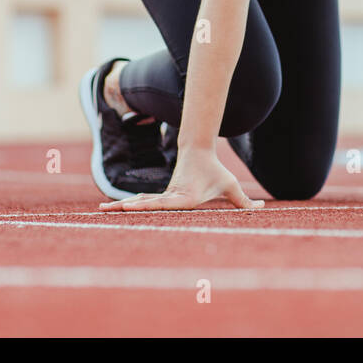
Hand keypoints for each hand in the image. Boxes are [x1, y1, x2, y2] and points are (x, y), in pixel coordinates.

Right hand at [99, 145, 264, 211]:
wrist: (199, 152)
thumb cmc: (215, 172)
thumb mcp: (231, 186)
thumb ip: (244, 202)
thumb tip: (262, 208)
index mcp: (184, 197)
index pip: (164, 203)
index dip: (148, 205)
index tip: (132, 206)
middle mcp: (171, 196)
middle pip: (147, 204)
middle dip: (128, 208)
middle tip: (109, 210)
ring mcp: (164, 195)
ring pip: (141, 202)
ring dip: (121, 207)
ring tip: (101, 210)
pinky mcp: (162, 195)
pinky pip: (143, 202)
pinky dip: (128, 205)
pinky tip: (112, 209)